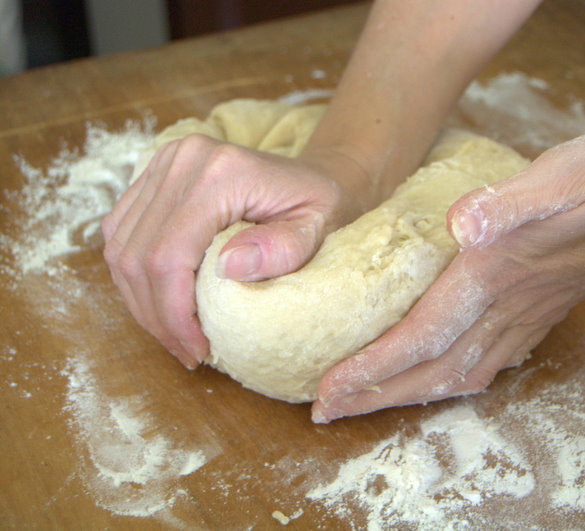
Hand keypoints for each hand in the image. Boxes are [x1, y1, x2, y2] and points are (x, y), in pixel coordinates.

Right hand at [103, 134, 364, 367]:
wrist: (317, 173)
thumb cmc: (323, 206)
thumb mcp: (319, 230)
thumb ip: (284, 249)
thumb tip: (228, 268)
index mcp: (222, 172)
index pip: (169, 254)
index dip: (173, 313)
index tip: (199, 349)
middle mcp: (183, 160)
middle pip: (137, 255)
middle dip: (156, 316)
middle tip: (186, 352)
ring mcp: (164, 162)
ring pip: (121, 247)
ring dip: (141, 301)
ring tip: (175, 335)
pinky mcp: (155, 174)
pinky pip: (123, 233)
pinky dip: (137, 276)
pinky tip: (164, 303)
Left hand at [312, 120, 584, 421]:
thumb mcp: (563, 171)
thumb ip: (509, 202)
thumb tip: (461, 222)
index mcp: (498, 272)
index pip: (423, 336)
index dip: (371, 368)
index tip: (327, 391)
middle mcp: (511, 303)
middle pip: (435, 370)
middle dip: (377, 395)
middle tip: (328, 411)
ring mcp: (532, 310)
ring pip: (464, 372)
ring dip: (412, 394)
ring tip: (372, 402)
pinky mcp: (547, 305)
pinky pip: (494, 359)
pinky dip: (457, 378)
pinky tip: (445, 375)